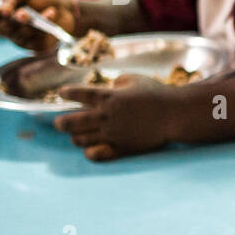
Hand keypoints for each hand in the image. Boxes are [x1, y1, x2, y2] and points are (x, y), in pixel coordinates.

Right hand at [0, 0, 77, 52]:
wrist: (64, 9)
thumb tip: (6, 12)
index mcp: (1, 15)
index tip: (5, 11)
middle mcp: (9, 31)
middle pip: (3, 30)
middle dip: (14, 22)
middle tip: (23, 14)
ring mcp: (22, 41)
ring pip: (22, 36)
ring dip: (34, 24)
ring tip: (49, 10)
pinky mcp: (37, 47)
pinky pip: (38, 42)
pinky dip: (47, 27)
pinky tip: (52, 14)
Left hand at [54, 74, 173, 161]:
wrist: (175, 114)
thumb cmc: (156, 93)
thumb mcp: (133, 79)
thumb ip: (115, 83)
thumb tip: (106, 88)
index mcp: (108, 97)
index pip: (76, 94)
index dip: (66, 93)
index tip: (63, 93)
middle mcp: (106, 116)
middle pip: (70, 122)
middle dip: (60, 123)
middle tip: (60, 122)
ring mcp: (112, 134)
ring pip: (80, 140)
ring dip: (75, 137)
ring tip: (78, 134)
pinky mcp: (122, 147)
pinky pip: (97, 155)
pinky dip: (90, 152)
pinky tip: (91, 148)